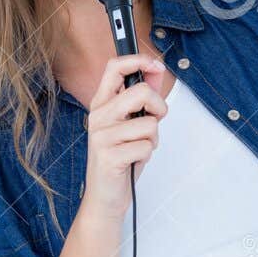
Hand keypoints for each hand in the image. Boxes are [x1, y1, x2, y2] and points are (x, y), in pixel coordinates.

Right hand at [79, 53, 168, 222]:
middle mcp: (98, 116)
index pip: (114, 68)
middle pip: (141, 92)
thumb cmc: (121, 157)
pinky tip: (133, 160)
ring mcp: (101, 136)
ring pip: (149, 123)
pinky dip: (147, 154)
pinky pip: (147, 146)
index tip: (156, 64)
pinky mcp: (109, 155)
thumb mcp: (133, 123)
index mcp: (102, 104)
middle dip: (158, 108)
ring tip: (138, 148)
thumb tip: (156, 70)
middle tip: (153, 122)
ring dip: (153, 138)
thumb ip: (144, 98)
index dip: (137, 60)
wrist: (105, 196)